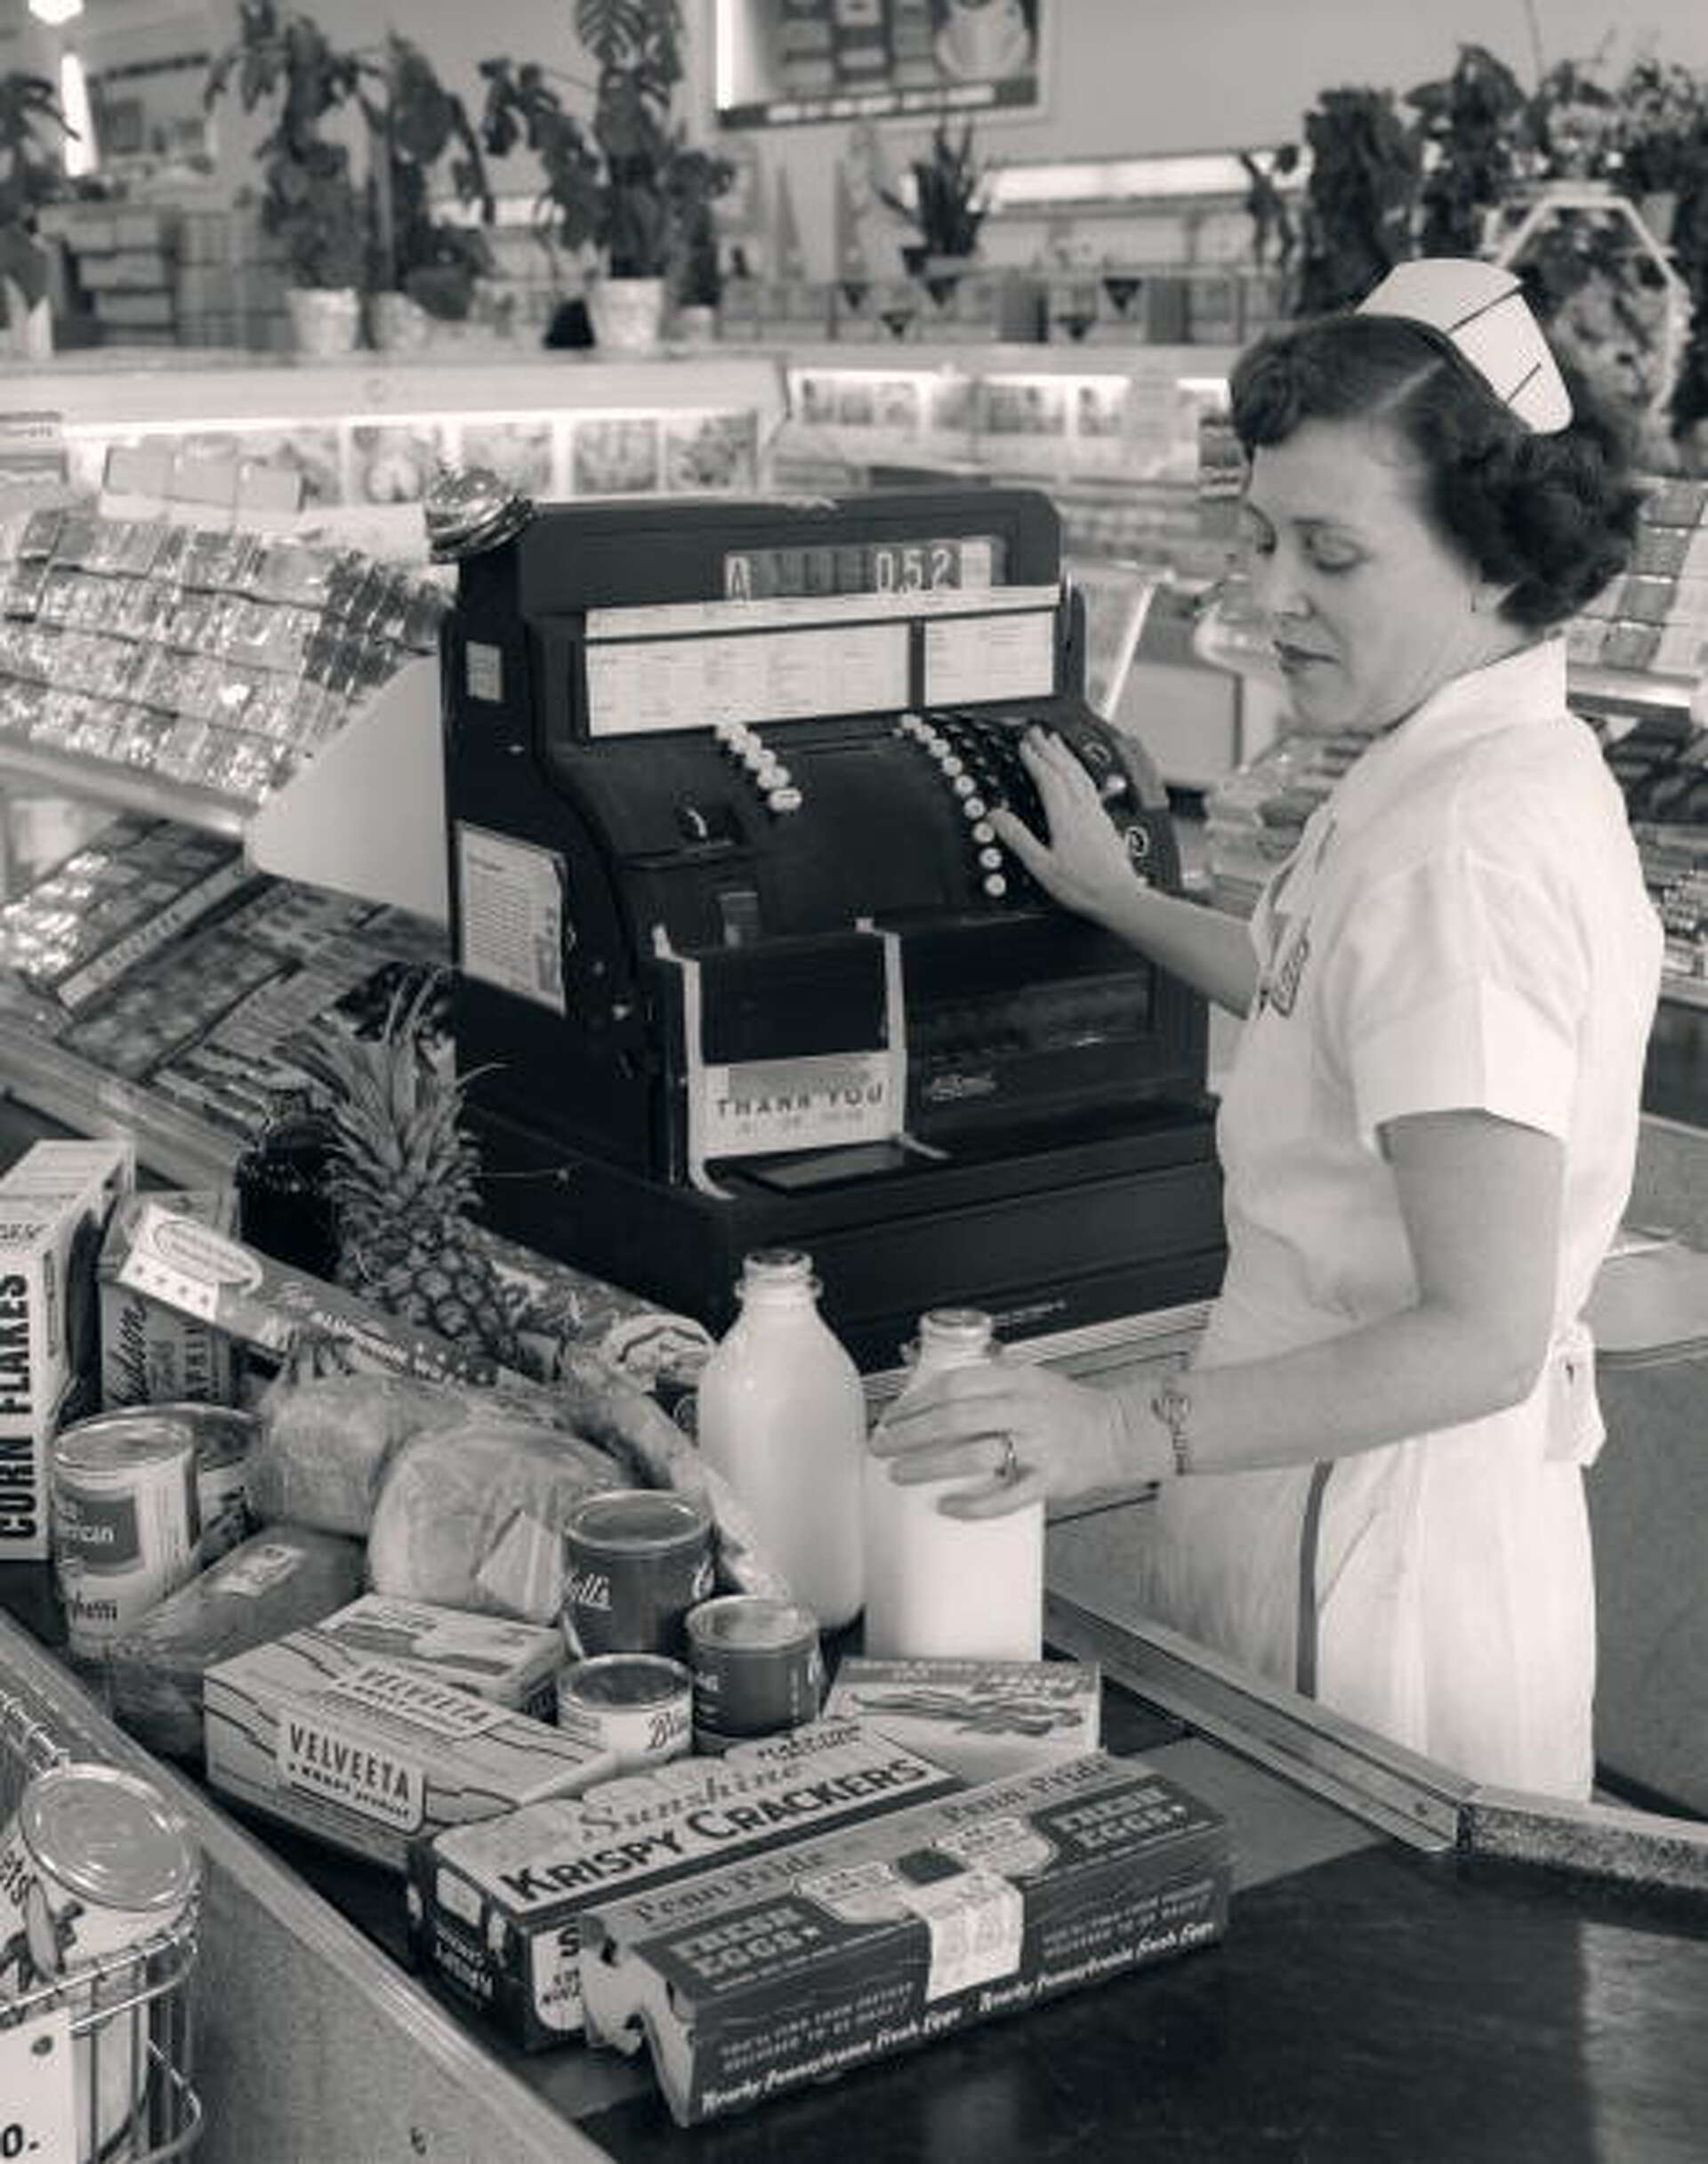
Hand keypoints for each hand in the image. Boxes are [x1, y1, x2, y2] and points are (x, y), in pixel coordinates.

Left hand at [869, 1359, 1164, 1519]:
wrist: (1120, 1431)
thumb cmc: (1070, 1408)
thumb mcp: (1030, 1378)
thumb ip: (988, 1381)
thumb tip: (933, 1391)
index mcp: (1017, 1380)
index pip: (955, 1384)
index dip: (916, 1400)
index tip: (892, 1415)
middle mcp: (1026, 1410)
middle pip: (956, 1417)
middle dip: (910, 1433)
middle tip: (883, 1445)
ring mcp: (1038, 1446)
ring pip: (974, 1455)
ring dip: (930, 1465)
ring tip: (902, 1473)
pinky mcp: (1050, 1480)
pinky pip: (1007, 1496)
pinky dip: (974, 1504)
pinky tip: (948, 1506)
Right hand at [992, 728, 1147, 928]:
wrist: (1119, 897)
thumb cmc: (1083, 887)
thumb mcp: (1042, 866)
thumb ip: (1018, 838)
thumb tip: (997, 816)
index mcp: (1065, 818)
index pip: (1048, 779)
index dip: (1034, 759)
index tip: (1024, 745)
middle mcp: (1083, 811)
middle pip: (1065, 769)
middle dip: (1050, 748)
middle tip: (1038, 732)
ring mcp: (1097, 814)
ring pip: (1080, 775)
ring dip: (1066, 756)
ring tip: (1057, 743)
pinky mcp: (1105, 822)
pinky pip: (1090, 785)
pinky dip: (1079, 771)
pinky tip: (1078, 774)